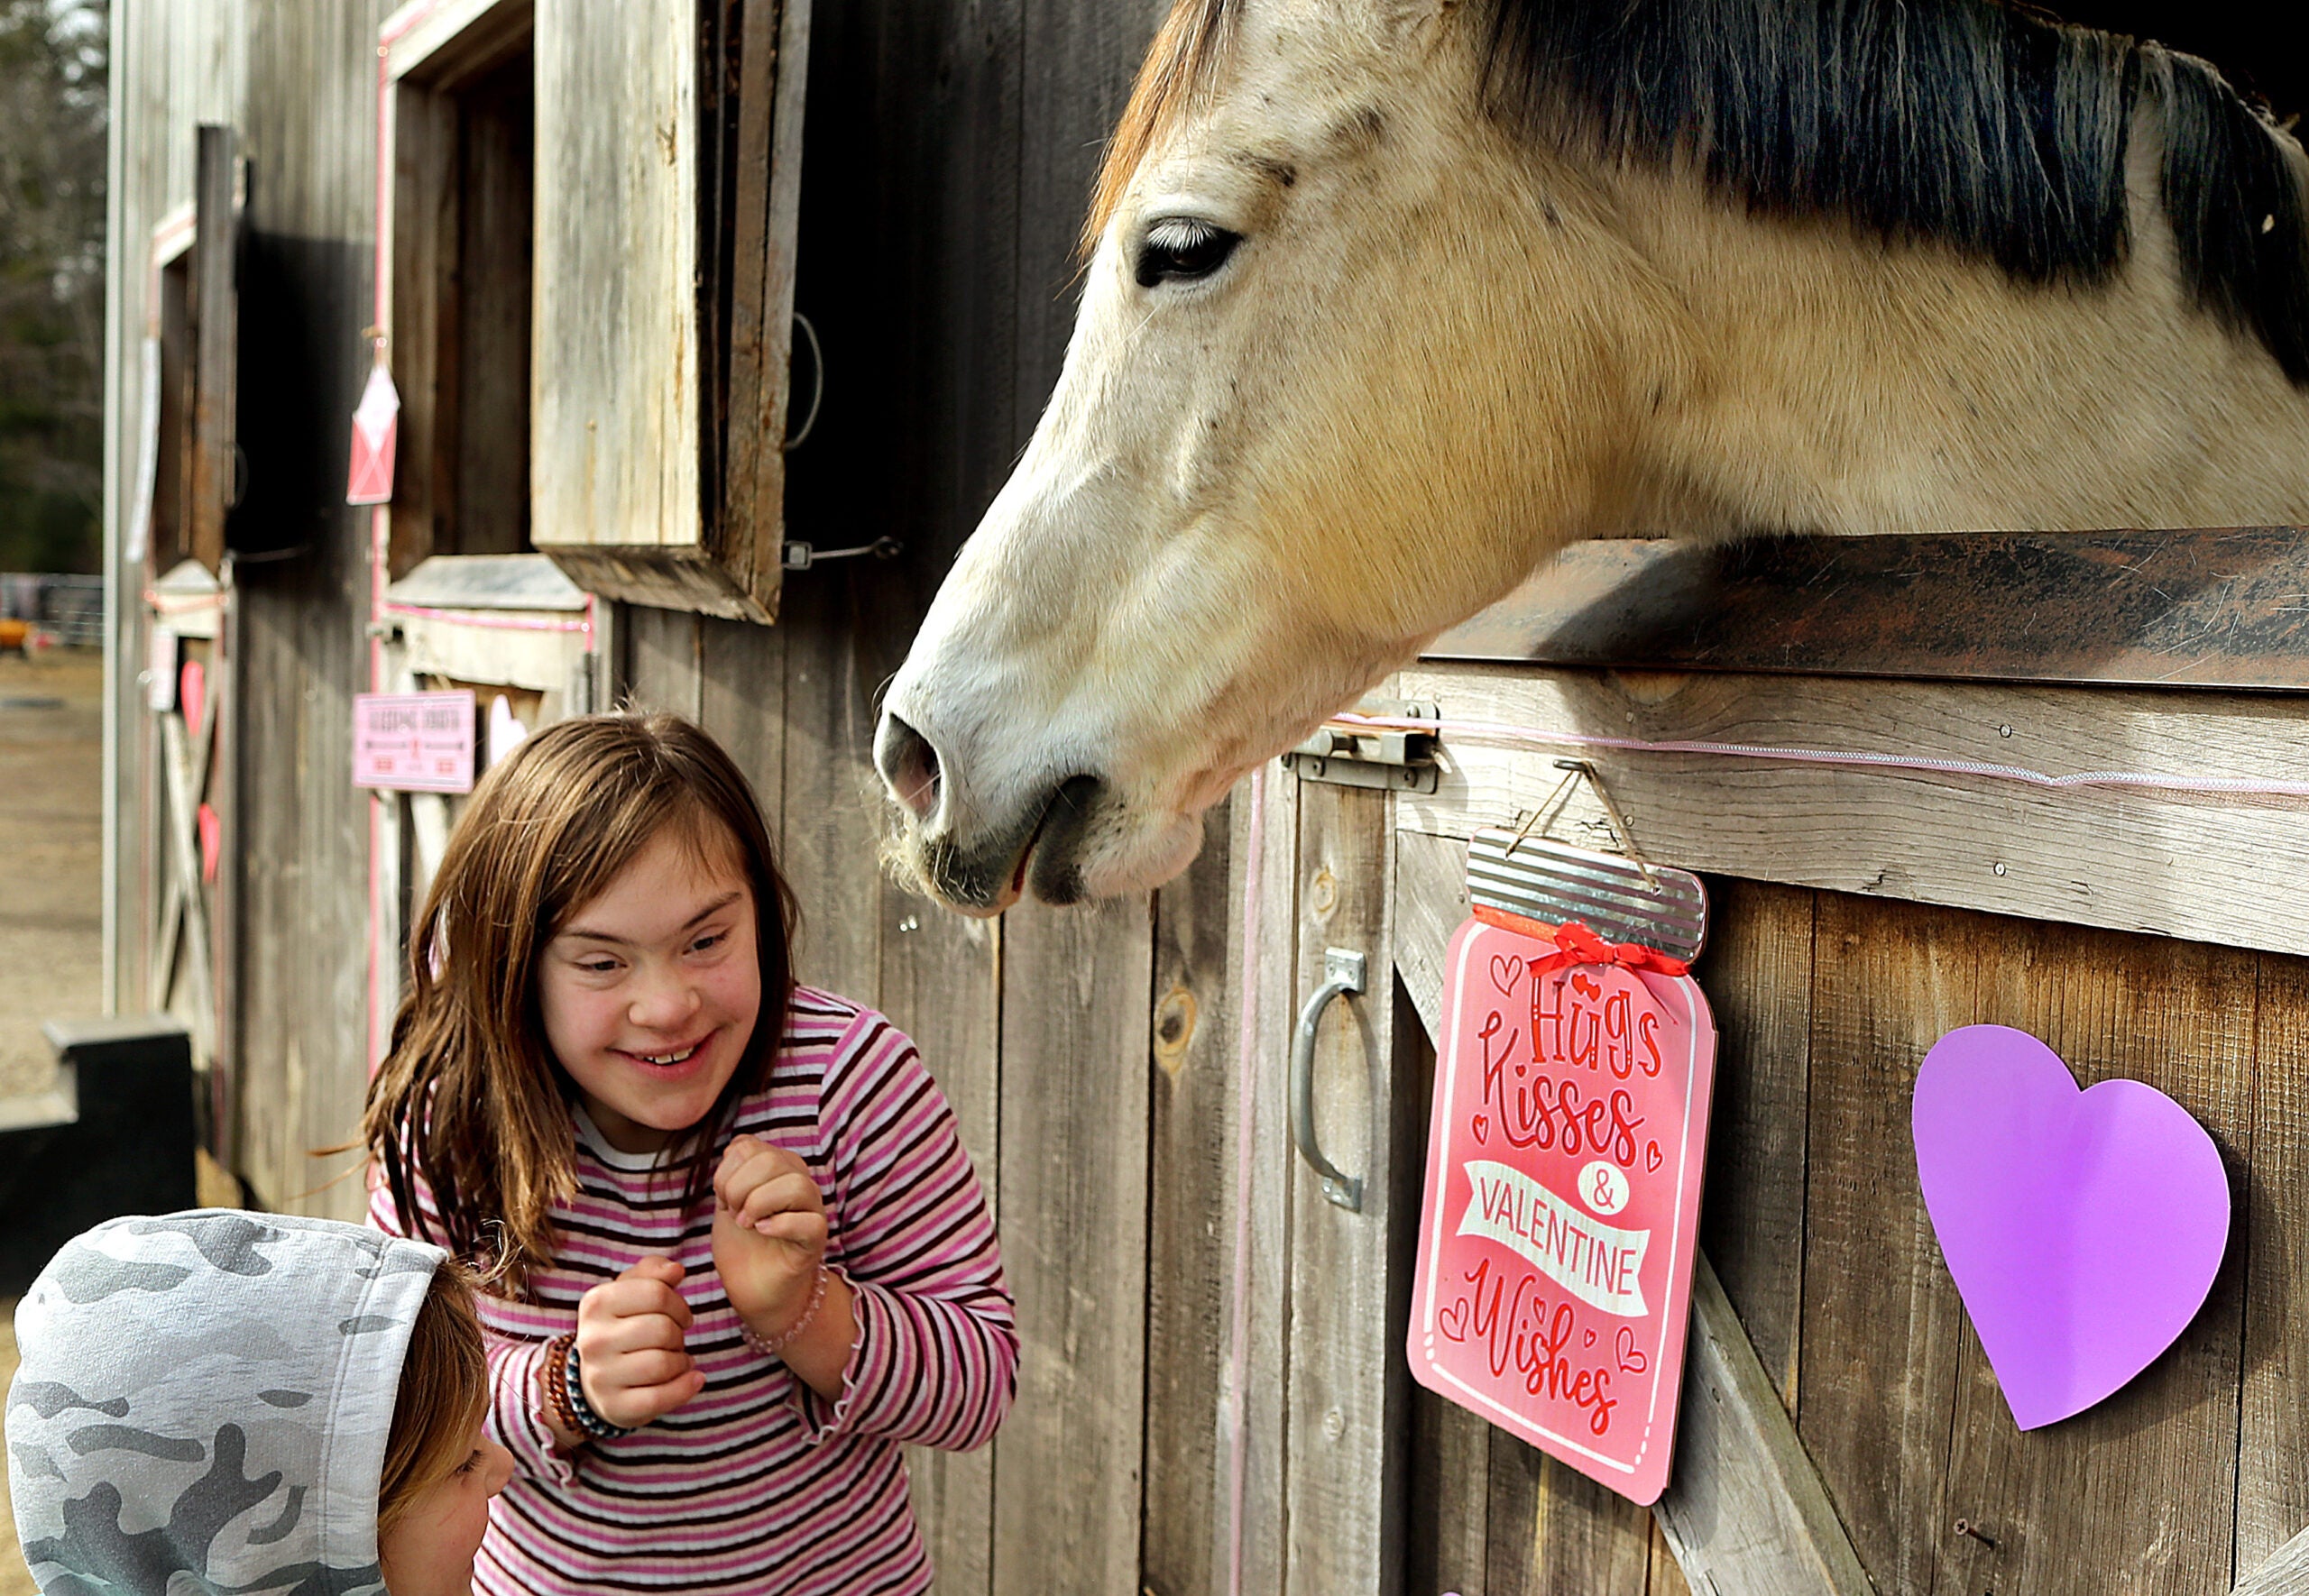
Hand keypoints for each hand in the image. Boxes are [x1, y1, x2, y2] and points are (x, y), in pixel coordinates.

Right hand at [571, 1257, 704, 1430]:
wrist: (595, 1380)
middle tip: (673, 1340)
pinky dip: (686, 1387)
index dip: (678, 1304)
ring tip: (676, 1359)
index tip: (678, 1315)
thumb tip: (676, 1270)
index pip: (657, 1292)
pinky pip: (661, 1398)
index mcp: (596, 1303)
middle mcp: (593, 1340)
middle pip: (663, 1329)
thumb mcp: (630, 1292)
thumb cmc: (623, 1327)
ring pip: (664, 1363)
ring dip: (682, 1360)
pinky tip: (693, 1378)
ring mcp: (601, 1376)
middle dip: (679, 1334)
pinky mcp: (615, 1407)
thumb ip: (653, 1271)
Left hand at [712, 1135, 828, 1339]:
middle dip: (738, 1188)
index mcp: (777, 1167)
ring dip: (759, 1204)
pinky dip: (780, 1225)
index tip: (723, 1200)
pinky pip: (808, 1222)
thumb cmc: (742, 1245)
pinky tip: (763, 1232)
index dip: (726, 1172)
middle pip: (770, 1160)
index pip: (748, 1146)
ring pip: (795, 1185)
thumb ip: (730, 1172)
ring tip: (747, 1225)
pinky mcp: (816, 1239)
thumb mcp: (727, 1203)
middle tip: (734, 1215)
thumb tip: (733, 1148)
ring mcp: (811, 1209)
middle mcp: (798, 1181)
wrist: (753, 1289)